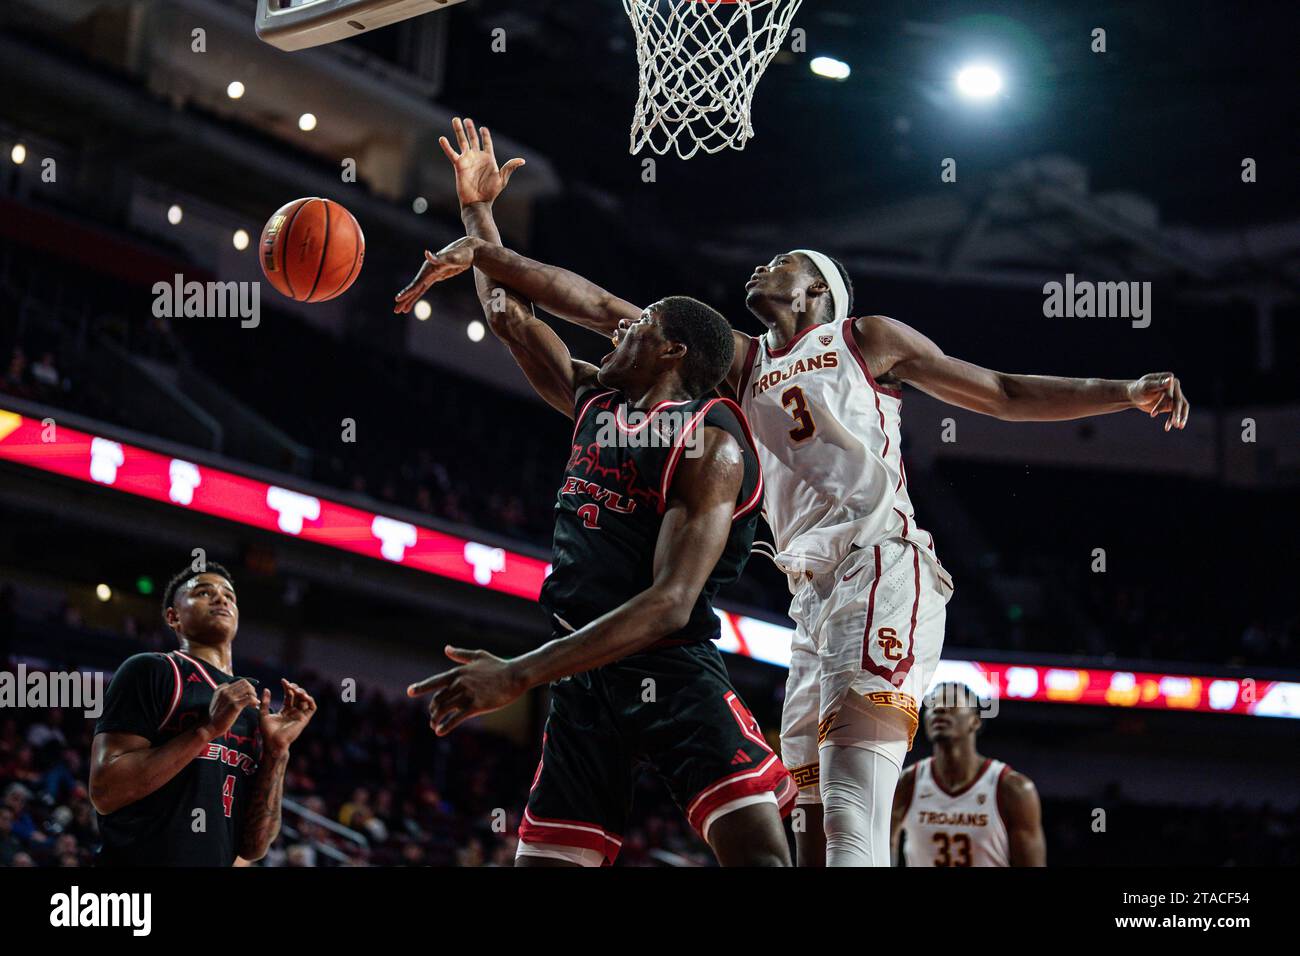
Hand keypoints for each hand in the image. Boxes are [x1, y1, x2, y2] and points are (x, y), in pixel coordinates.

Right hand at [202, 679, 258, 739]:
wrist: (212, 727)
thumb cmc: (217, 716)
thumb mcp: (218, 701)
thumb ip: (226, 694)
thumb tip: (240, 691)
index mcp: (221, 689)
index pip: (240, 681)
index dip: (247, 687)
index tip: (249, 695)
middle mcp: (225, 691)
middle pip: (245, 683)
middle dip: (252, 690)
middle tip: (253, 698)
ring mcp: (229, 697)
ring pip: (248, 688)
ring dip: (254, 695)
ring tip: (253, 703)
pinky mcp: (234, 705)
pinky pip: (250, 698)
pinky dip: (254, 701)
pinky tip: (253, 706)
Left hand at [258, 679, 317, 754]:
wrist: (273, 742)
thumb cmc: (267, 732)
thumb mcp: (263, 714)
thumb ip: (265, 702)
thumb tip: (266, 689)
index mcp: (285, 711)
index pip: (289, 695)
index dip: (287, 687)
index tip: (283, 681)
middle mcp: (294, 712)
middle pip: (298, 696)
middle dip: (295, 688)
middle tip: (289, 685)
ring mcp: (300, 715)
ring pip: (306, 699)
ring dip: (302, 692)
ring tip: (295, 689)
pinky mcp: (305, 719)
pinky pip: (312, 707)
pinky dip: (310, 700)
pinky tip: (303, 695)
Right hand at [393, 237, 478, 313]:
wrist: (469, 250)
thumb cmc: (462, 253)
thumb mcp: (452, 256)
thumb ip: (439, 257)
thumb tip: (426, 253)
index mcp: (429, 268)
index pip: (417, 283)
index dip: (408, 292)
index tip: (398, 299)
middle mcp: (428, 271)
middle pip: (414, 288)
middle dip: (405, 300)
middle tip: (395, 311)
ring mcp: (431, 274)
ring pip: (418, 290)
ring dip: (409, 300)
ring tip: (401, 310)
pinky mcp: (436, 277)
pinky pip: (424, 288)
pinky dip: (418, 295)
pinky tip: (413, 300)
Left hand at [407, 646, 526, 735]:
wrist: (515, 675)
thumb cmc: (498, 665)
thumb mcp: (478, 656)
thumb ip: (460, 654)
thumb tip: (446, 648)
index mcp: (458, 672)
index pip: (435, 681)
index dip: (421, 687)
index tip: (410, 692)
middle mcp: (460, 683)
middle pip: (439, 699)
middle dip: (433, 709)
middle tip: (432, 717)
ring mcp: (468, 695)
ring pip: (445, 709)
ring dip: (436, 719)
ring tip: (434, 726)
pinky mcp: (477, 706)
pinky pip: (457, 717)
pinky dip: (446, 725)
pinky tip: (440, 731)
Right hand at [440, 116, 524, 206]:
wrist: (478, 202)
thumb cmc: (491, 192)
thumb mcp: (502, 179)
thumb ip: (510, 167)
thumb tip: (522, 161)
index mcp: (488, 158)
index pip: (486, 142)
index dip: (485, 135)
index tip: (483, 128)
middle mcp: (477, 157)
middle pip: (473, 139)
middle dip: (470, 129)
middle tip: (466, 119)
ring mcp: (467, 160)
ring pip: (462, 141)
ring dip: (458, 131)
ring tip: (455, 120)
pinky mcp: (459, 165)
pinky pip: (452, 153)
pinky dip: (446, 146)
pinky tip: (442, 138)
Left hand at [1127, 372, 1188, 430]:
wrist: (1134, 396)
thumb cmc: (1138, 389)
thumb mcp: (1146, 387)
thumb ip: (1158, 384)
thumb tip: (1171, 378)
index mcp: (1168, 378)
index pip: (1172, 391)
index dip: (1166, 402)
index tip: (1153, 414)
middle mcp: (1174, 386)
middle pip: (1179, 400)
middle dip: (1176, 412)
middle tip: (1175, 423)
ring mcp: (1174, 395)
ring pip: (1180, 407)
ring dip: (1177, 417)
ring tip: (1175, 426)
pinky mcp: (1171, 403)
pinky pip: (1175, 412)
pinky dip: (1172, 419)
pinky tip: (1167, 427)